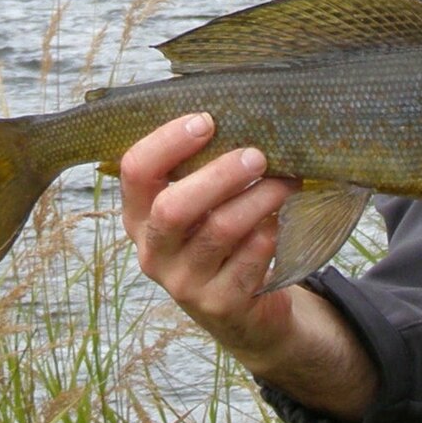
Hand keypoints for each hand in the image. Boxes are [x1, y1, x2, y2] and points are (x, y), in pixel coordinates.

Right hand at [121, 113, 378, 417]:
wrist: (244, 311)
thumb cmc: (220, 237)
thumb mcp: (200, 206)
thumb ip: (201, 168)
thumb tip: (239, 110)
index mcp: (139, 216)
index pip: (135, 172)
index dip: (168, 142)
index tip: (206, 120)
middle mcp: (153, 251)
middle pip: (173, 207)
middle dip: (219, 174)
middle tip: (257, 155)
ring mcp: (184, 282)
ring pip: (220, 230)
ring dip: (259, 198)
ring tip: (286, 182)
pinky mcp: (221, 304)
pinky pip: (251, 257)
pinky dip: (270, 231)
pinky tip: (280, 220)